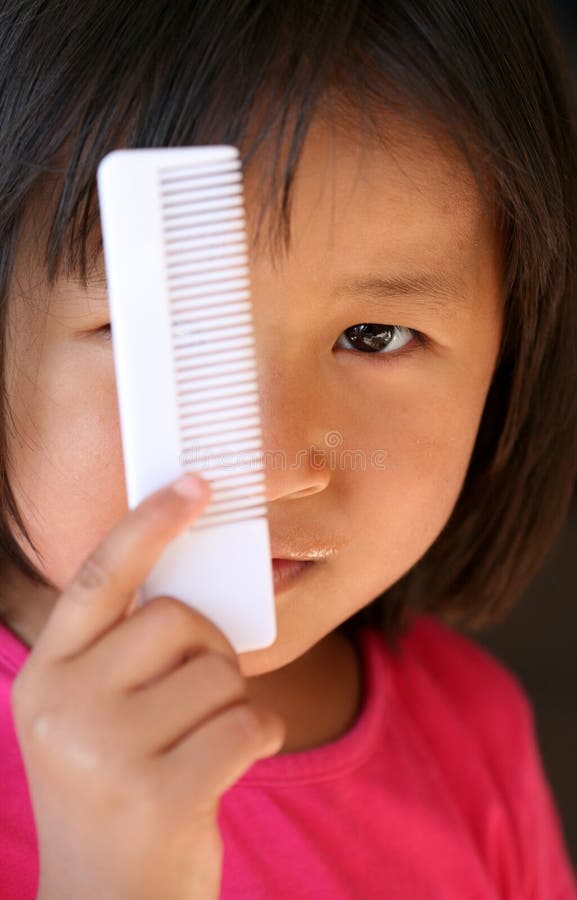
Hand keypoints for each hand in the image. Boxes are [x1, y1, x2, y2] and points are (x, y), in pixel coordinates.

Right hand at [11, 473, 284, 899]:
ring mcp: (106, 754)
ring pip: (219, 674)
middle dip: (208, 651)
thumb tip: (188, 583)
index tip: (194, 484)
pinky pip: (247, 723)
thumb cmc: (116, 792)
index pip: (99, 578)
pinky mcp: (158, 795)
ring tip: (201, 745)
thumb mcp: (92, 718)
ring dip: (232, 704)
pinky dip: (258, 737)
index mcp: (46, 677)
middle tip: (200, 694)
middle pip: (177, 620)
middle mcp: (64, 708)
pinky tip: (230, 765)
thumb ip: (124, 654)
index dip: (149, 524)